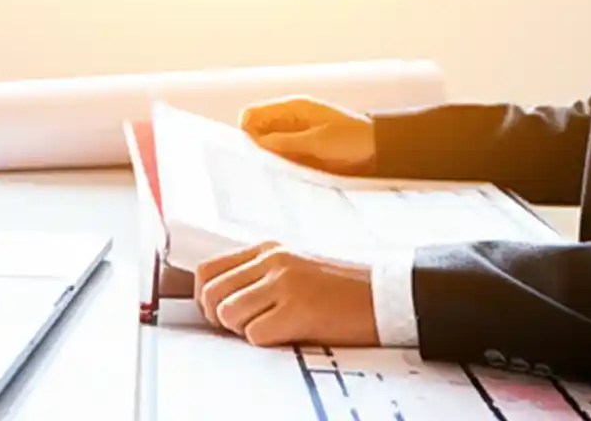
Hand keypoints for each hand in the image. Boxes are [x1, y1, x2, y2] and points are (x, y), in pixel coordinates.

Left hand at [194, 241, 378, 346]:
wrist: (386, 296)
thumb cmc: (341, 290)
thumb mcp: (295, 268)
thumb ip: (259, 275)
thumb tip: (218, 300)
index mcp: (269, 249)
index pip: (209, 270)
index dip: (205, 297)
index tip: (218, 312)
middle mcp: (274, 260)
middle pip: (212, 292)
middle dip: (218, 317)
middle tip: (240, 327)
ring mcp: (286, 283)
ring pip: (228, 313)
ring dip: (242, 330)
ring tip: (268, 329)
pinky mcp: (299, 310)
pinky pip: (255, 334)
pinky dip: (265, 341)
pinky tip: (287, 334)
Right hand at [239, 96, 376, 174]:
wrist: (382, 151)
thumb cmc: (353, 140)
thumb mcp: (316, 142)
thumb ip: (284, 142)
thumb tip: (254, 143)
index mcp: (292, 109)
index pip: (252, 115)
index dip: (246, 133)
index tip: (250, 153)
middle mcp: (291, 120)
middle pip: (257, 133)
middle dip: (255, 149)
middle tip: (261, 168)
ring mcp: (297, 136)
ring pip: (269, 148)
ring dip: (269, 161)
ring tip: (277, 176)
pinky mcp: (304, 152)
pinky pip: (283, 159)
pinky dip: (282, 168)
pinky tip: (287, 179)